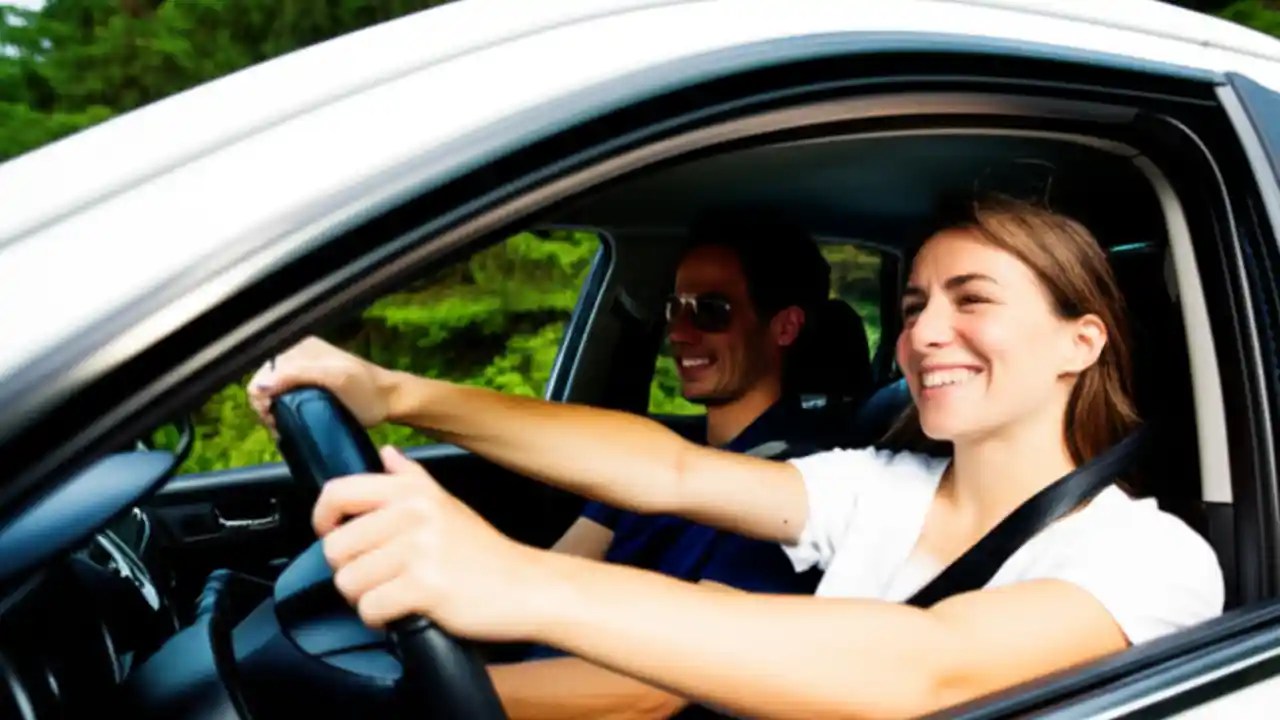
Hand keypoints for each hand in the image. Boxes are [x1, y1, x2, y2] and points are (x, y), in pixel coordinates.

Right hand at [248, 336, 397, 429]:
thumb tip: (259, 385)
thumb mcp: (335, 379)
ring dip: (273, 411)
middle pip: (266, 382)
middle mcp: (300, 356)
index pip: (264, 371)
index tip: (273, 416)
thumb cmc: (367, 391)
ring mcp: (306, 371)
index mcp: (302, 348)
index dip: (262, 395)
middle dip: (266, 405)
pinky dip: (283, 412)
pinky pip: (286, 397)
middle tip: (279, 426)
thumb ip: (298, 375)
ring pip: (274, 392)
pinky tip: (289, 425)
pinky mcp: (311, 387)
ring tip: (283, 429)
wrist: (391, 401)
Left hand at [315, 446, 544, 641]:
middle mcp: (413, 512)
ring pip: (348, 582)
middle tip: (380, 576)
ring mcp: (418, 548)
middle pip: (336, 547)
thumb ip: (411, 478)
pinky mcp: (423, 585)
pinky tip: (403, 611)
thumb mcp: (447, 503)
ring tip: (395, 593)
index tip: (331, 533)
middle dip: (351, 570)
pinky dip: (380, 618)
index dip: (322, 518)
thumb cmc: (483, 551)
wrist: (525, 585)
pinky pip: (370, 608)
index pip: (337, 492)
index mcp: (412, 490)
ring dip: (366, 597)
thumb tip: (385, 453)